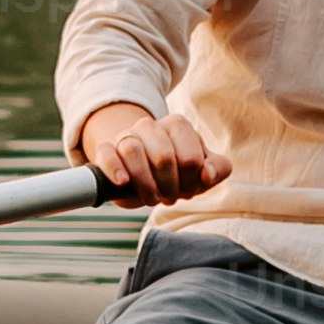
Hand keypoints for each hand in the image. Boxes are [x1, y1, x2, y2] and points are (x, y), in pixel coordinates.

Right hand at [79, 100, 226, 204]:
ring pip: (132, 150)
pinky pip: (106, 153)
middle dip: (170, 186)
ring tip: (152, 198)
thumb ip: (218, 168)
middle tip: (170, 197)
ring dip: (146, 183)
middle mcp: (150, 125)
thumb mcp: (203, 171)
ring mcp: (127, 135)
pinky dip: (114, 168)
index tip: (188, 191)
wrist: (143, 174)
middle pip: (163, 156)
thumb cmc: (178, 172)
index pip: (190, 157)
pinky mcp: (107, 150)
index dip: (191, 182)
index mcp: (178, 125)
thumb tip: (206, 175)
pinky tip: (123, 182)